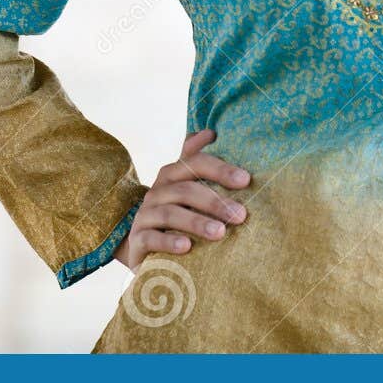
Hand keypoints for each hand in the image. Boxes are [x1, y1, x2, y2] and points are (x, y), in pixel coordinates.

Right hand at [114, 128, 249, 271]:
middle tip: (240, 215)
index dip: (219, 169)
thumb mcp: (187, 190)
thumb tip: (209, 132)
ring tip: (220, 232)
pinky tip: (187, 247)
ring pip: (169, 214)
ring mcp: (144, 217)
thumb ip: (197, 163)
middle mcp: (156, 193)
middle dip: (214, 201)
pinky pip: (150, 239)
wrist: (146, 250)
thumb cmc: (178, 218)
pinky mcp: (136, 242)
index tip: (245, 180)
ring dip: (196, 222)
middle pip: (185, 190)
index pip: (194, 163)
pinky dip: (168, 242)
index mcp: (171, 177)